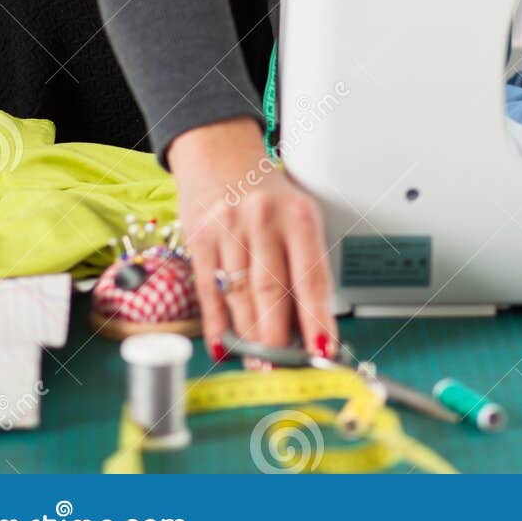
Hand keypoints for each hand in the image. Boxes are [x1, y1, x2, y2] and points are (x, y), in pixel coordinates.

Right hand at [165, 115, 336, 360]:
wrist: (220, 153)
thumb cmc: (268, 195)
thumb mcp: (297, 217)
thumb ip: (303, 265)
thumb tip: (309, 328)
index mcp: (298, 215)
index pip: (312, 278)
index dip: (317, 320)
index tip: (323, 353)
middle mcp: (262, 220)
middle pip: (272, 294)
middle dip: (278, 340)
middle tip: (285, 367)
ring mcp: (228, 230)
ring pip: (240, 298)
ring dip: (250, 338)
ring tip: (260, 363)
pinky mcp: (198, 239)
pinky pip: (208, 292)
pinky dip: (217, 325)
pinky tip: (224, 347)